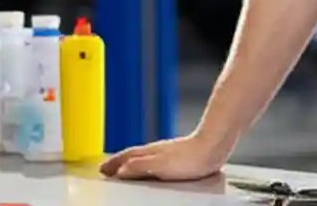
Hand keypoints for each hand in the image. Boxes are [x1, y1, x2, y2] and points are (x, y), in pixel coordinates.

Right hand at [99, 133, 227, 181]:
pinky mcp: (180, 156)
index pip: (125, 157)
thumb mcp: (159, 165)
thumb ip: (139, 166)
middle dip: (119, 162)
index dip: (113, 163)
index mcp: (149, 152)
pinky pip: (156, 159)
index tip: (102, 169)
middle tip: (108, 169)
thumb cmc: (191, 156)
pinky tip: (155, 167)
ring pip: (144, 156)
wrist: (215, 146)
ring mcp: (168, 152)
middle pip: (132, 155)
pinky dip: (148, 163)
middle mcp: (157, 150)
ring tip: (126, 168)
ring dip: (132, 162)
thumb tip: (120, 170)